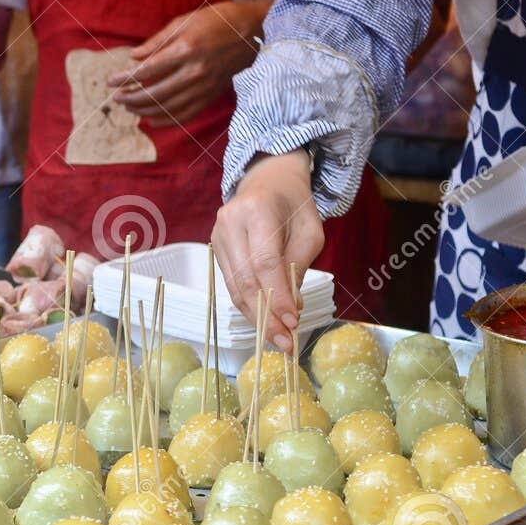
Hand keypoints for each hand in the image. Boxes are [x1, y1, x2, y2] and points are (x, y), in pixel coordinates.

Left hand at [109, 1, 267, 124]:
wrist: (254, 31)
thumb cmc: (217, 20)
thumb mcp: (185, 20)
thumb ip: (157, 41)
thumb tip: (133, 57)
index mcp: (186, 49)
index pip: (147, 70)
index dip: (126, 78)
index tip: (111, 81)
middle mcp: (194, 71)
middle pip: (154, 93)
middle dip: (131, 98)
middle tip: (116, 98)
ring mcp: (204, 86)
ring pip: (168, 107)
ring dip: (144, 110)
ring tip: (129, 107)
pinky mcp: (211, 95)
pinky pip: (185, 115)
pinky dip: (166, 120)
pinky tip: (151, 120)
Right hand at [212, 150, 323, 350]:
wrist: (268, 182)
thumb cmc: (294, 206)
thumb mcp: (310, 232)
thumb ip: (298, 267)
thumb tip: (290, 309)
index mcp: (257, 210)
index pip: (265, 262)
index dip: (277, 296)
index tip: (292, 322)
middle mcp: (230, 222)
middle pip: (246, 279)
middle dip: (266, 315)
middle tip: (285, 341)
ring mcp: (218, 236)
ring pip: (235, 286)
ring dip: (256, 316)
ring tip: (277, 338)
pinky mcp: (215, 248)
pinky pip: (231, 284)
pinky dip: (248, 305)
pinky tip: (264, 321)